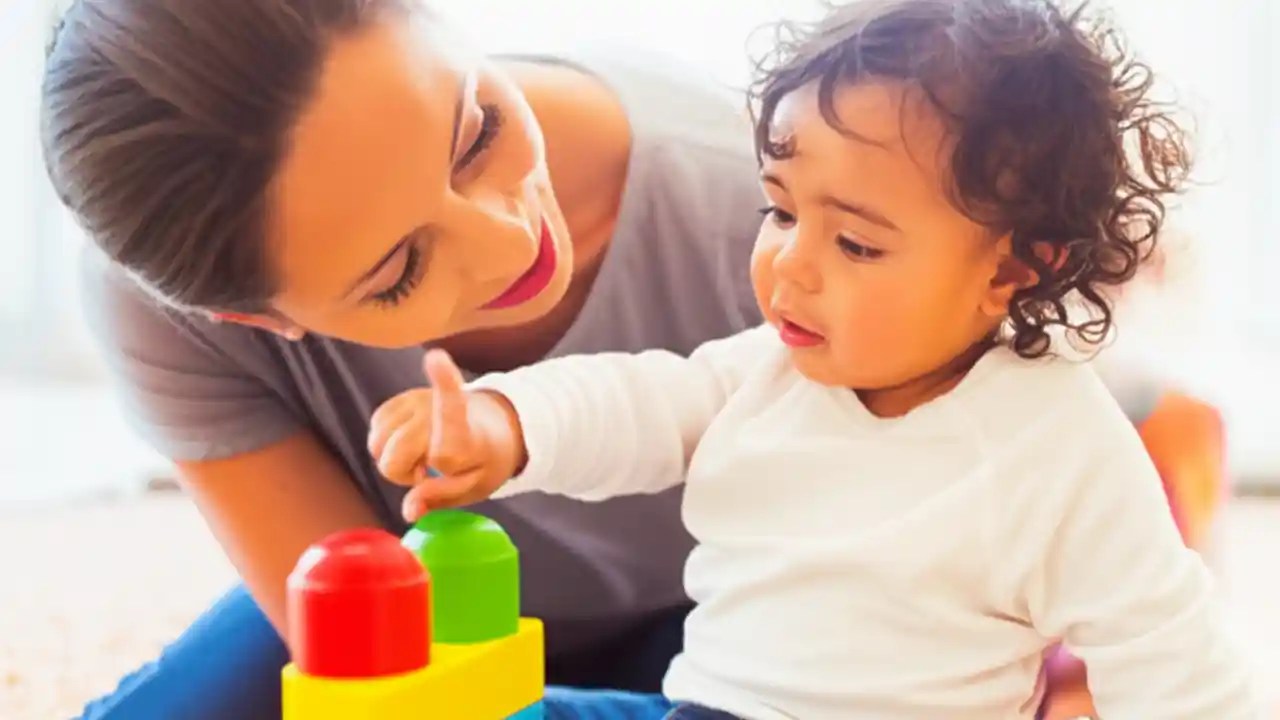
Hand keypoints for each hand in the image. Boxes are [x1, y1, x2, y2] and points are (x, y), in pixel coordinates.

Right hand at [368, 349, 524, 521]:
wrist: (493, 428)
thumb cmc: (482, 462)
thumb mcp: (473, 488)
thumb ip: (441, 498)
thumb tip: (408, 511)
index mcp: (463, 434)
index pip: (450, 411)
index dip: (444, 382)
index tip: (437, 358)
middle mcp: (435, 410)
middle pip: (392, 456)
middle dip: (403, 474)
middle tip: (430, 470)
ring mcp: (416, 400)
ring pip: (378, 445)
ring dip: (393, 458)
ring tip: (422, 454)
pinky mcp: (402, 397)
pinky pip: (375, 428)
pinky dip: (385, 443)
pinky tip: (409, 442)